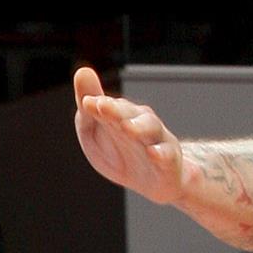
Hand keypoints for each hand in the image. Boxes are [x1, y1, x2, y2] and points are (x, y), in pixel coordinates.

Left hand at [72, 67, 184, 204]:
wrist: (151, 181)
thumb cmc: (120, 152)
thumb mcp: (95, 133)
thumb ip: (88, 109)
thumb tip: (82, 71)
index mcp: (121, 115)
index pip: (110, 107)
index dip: (99, 105)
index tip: (87, 102)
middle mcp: (141, 123)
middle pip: (131, 113)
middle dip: (117, 110)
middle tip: (103, 107)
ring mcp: (157, 141)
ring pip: (151, 128)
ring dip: (139, 127)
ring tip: (127, 127)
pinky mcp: (169, 162)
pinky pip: (168, 156)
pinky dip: (162, 154)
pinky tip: (154, 153)